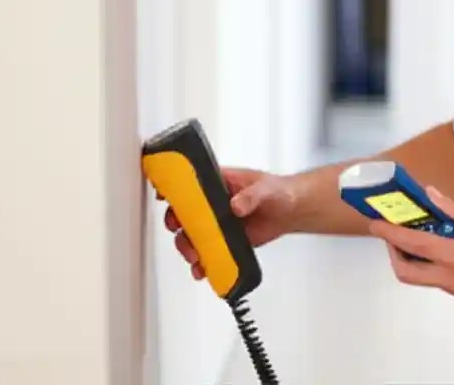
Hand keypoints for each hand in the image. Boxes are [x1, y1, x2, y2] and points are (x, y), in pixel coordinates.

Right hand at [158, 167, 298, 279]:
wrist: (290, 211)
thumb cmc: (277, 191)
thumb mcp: (266, 189)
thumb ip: (251, 196)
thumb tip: (236, 206)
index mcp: (218, 183)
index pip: (189, 184)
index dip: (172, 190)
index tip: (162, 197)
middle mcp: (212, 203)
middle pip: (183, 213)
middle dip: (176, 223)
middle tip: (180, 231)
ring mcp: (216, 223)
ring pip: (191, 235)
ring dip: (187, 247)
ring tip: (195, 257)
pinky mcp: (223, 240)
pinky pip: (207, 252)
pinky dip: (202, 263)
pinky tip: (203, 269)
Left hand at [368, 187, 453, 308]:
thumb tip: (432, 197)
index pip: (412, 244)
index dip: (390, 233)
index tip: (375, 224)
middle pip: (409, 273)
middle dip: (396, 253)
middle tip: (397, 235)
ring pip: (431, 279)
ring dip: (424, 260)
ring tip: (435, 237)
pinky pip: (450, 285)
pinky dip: (446, 268)